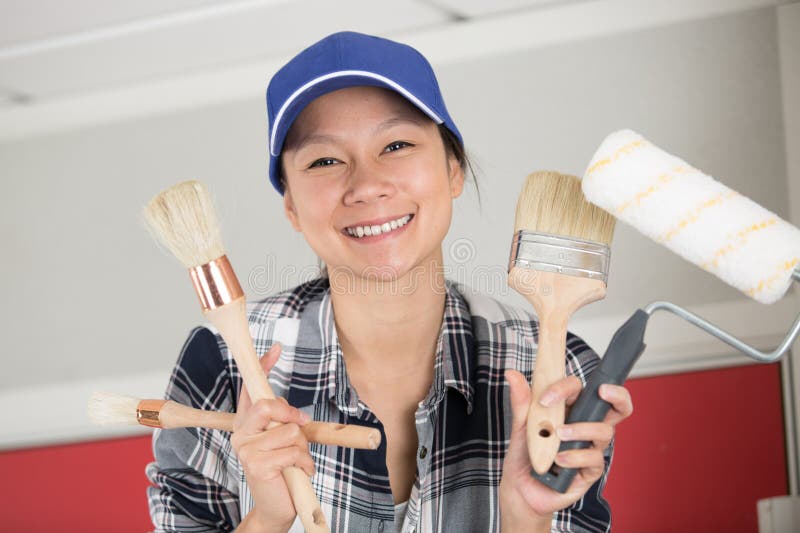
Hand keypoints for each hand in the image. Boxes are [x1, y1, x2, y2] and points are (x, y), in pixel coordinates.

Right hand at [230, 343, 314, 531]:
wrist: (278, 506)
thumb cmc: (284, 470)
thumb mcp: (285, 440)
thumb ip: (284, 421)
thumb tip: (292, 407)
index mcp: (247, 423)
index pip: (250, 389)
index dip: (262, 367)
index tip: (276, 348)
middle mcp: (241, 433)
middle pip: (267, 405)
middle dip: (291, 413)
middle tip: (303, 425)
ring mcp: (246, 450)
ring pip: (289, 431)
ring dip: (303, 448)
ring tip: (298, 461)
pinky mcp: (257, 465)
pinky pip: (293, 452)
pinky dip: (305, 463)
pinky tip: (299, 473)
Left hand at [499, 371, 632, 529]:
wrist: (520, 487)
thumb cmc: (524, 453)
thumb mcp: (520, 425)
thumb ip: (521, 401)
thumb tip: (511, 373)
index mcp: (570, 410)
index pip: (580, 389)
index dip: (566, 388)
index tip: (546, 399)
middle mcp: (585, 426)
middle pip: (616, 406)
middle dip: (618, 395)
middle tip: (604, 391)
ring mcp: (591, 447)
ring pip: (605, 431)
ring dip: (581, 430)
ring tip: (559, 435)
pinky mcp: (591, 470)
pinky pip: (594, 458)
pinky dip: (575, 457)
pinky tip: (559, 460)